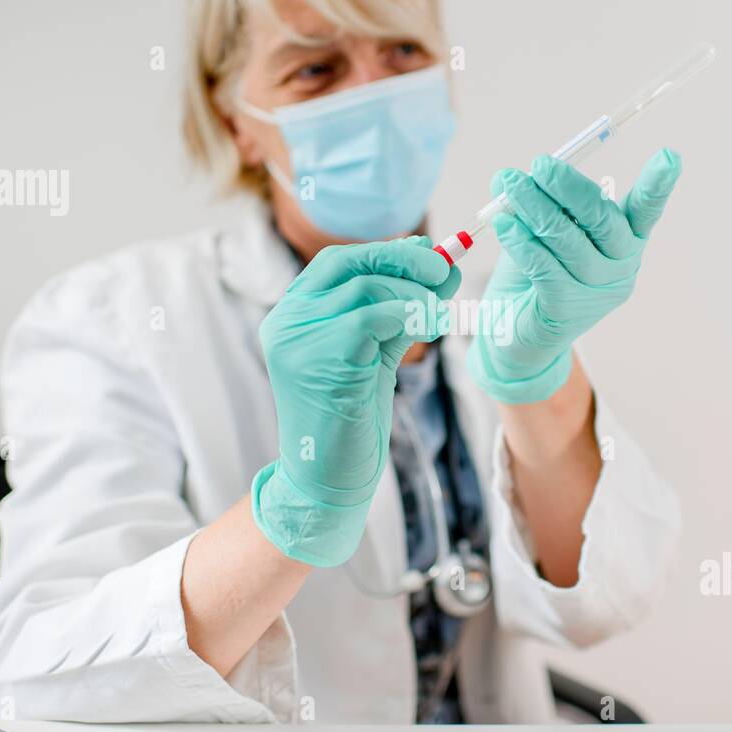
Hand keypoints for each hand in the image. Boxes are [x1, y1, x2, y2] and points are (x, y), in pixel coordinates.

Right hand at [253, 237, 459, 565]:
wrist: (327, 479)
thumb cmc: (351, 419)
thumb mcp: (372, 353)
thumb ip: (397, 311)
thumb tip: (441, 267)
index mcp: (293, 316)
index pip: (339, 262)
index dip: (387, 252)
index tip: (430, 254)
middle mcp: (286, 321)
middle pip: (349, 264)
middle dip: (404, 260)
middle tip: (445, 271)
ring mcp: (297, 339)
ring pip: (366, 288)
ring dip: (414, 294)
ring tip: (440, 315)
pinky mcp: (318, 360)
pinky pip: (371, 318)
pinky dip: (409, 316)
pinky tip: (429, 329)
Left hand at [467, 149, 680, 402]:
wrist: (516, 334)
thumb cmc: (537, 272)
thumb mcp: (549, 232)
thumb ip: (550, 206)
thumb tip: (530, 175)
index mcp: (626, 240)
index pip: (646, 210)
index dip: (658, 185)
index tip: (670, 156)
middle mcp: (621, 266)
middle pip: (601, 218)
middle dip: (568, 186)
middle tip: (540, 164)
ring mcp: (596, 292)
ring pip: (565, 239)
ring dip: (533, 206)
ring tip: (509, 183)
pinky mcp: (566, 309)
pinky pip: (542, 266)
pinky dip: (520, 241)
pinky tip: (503, 223)